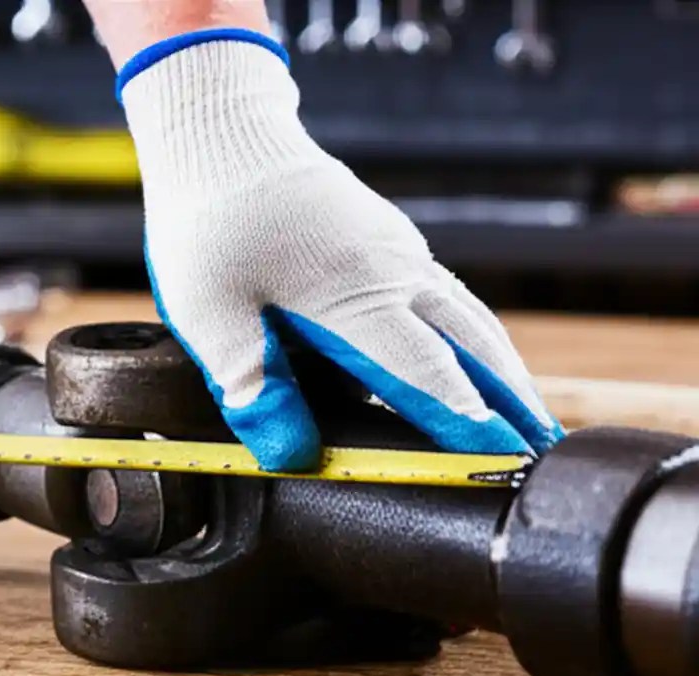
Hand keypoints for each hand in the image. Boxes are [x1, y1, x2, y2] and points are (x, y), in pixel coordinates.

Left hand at [118, 30, 561, 468]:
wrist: (221, 130)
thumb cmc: (210, 222)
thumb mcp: (209, 313)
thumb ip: (253, 384)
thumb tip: (293, 453)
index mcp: (358, 296)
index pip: (428, 374)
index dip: (466, 426)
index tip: (506, 464)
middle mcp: (395, 272)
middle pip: (473, 345)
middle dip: (513, 402)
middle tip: (545, 454)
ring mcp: (396, 251)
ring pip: (467, 316)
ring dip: (501, 367)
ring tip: (524, 416)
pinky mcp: (384, 240)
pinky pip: (442, 295)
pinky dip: (468, 334)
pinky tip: (463, 356)